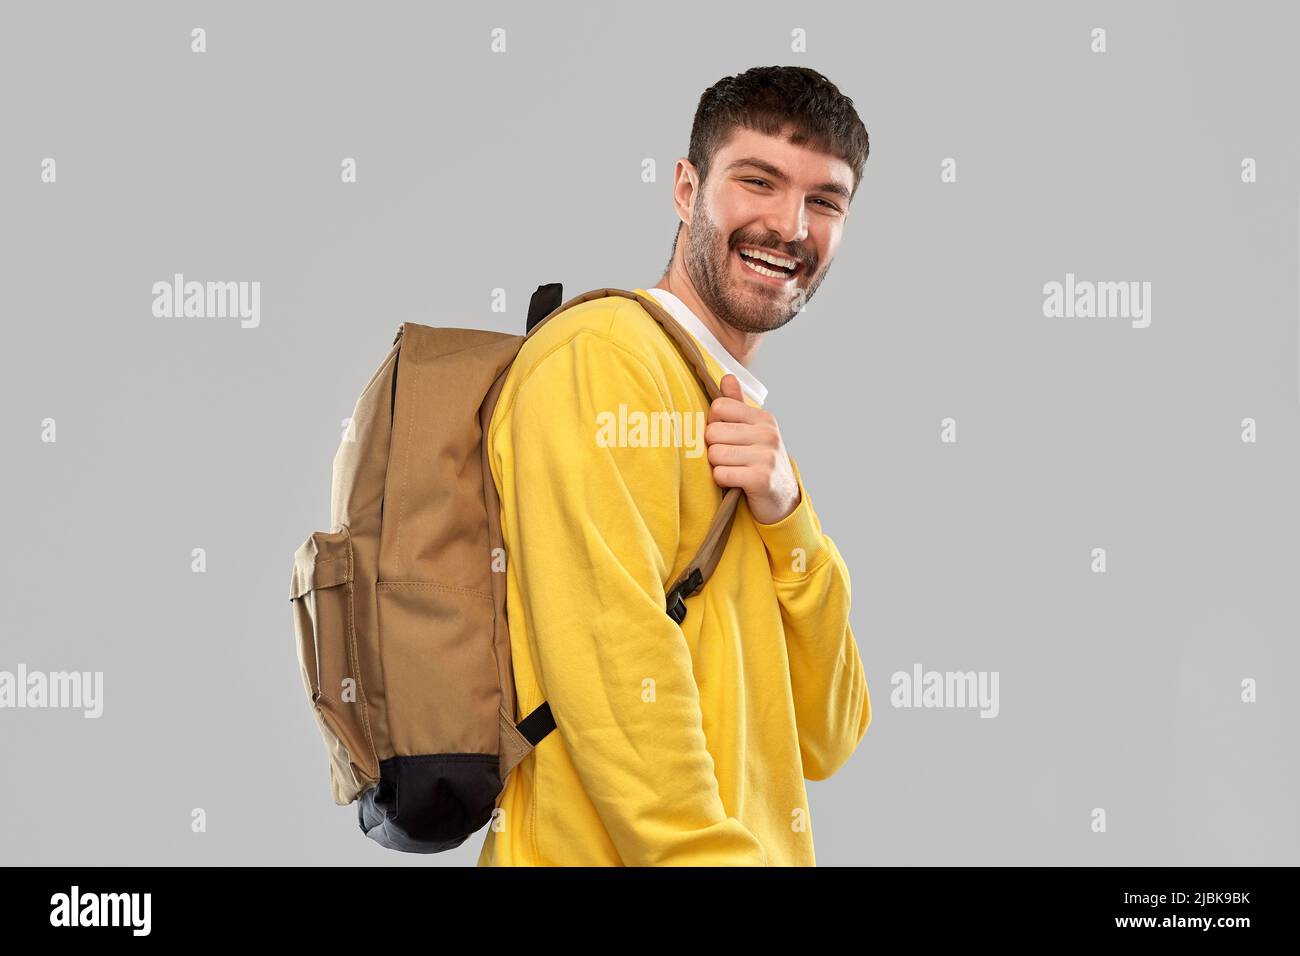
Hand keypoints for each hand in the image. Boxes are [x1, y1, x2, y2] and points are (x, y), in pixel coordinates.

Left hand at [705, 374, 800, 524]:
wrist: (782, 500)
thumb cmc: (760, 462)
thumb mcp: (753, 431)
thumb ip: (737, 405)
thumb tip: (727, 377)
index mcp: (764, 418)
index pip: (719, 407)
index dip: (714, 424)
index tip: (725, 437)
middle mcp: (768, 433)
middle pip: (712, 432)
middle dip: (713, 448)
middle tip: (729, 458)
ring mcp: (767, 456)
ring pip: (714, 454)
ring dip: (718, 467)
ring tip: (734, 470)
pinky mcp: (761, 479)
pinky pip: (721, 474)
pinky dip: (722, 481)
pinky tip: (735, 483)